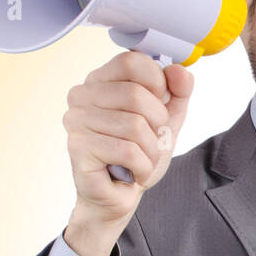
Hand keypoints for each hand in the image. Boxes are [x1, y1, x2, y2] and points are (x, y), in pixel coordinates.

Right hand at [62, 50, 194, 225]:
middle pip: (136, 95)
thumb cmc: (137, 154)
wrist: (119, 195)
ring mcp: (76, 121)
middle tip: (149, 141)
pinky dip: (142, 167)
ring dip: (150, 150)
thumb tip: (179, 71)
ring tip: (141, 159)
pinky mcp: (78, 148)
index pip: (132, 61)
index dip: (157, 83)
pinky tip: (133, 172)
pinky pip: (127, 152)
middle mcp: (81, 96)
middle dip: (157, 124)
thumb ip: (178, 91)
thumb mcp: (166, 119)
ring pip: (135, 126)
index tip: (159, 103)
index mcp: (100, 80)